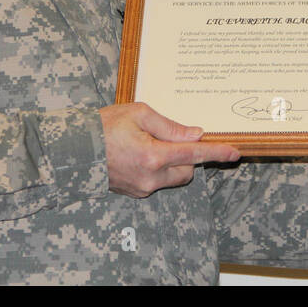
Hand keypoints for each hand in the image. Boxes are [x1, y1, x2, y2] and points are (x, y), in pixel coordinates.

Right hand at [100, 102, 239, 197]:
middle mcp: (150, 177)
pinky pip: (156, 182)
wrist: (73, 149)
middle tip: (169, 138)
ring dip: (172, 164)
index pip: (194, 154)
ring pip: (172, 178)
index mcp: (154, 155)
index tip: (234, 153)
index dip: (216, 153)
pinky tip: (138, 154)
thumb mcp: (139, 114)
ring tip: (148, 144)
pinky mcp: (133, 192)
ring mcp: (142, 188)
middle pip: (187, 171)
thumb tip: (195, 134)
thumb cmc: (104, 126)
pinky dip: (156, 169)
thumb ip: (170, 126)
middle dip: (187, 157)